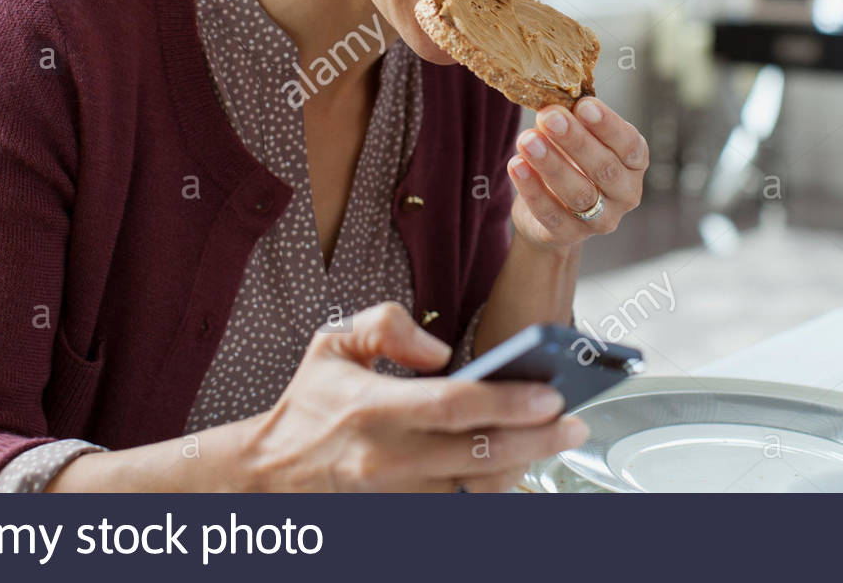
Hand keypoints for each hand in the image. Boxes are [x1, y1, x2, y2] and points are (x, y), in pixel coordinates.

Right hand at [233, 302, 588, 491]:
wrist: (268, 474)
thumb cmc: (309, 406)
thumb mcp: (332, 342)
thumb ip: (387, 326)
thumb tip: (439, 350)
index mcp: (372, 409)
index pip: (453, 407)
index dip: (508, 402)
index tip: (550, 395)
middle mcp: (387, 459)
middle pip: (479, 456)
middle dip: (537, 440)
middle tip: (574, 423)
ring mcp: (397, 496)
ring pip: (477, 489)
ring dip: (522, 468)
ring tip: (550, 441)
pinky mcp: (402, 516)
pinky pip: (460, 508)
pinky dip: (491, 493)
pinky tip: (517, 471)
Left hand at [507, 96, 647, 249]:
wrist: (552, 211)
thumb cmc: (571, 162)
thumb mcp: (579, 138)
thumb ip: (573, 120)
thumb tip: (554, 99)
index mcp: (634, 164)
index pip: (630, 145)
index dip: (608, 125)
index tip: (583, 105)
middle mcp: (625, 194)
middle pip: (604, 168)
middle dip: (575, 140)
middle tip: (549, 116)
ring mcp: (600, 220)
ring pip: (579, 192)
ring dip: (551, 164)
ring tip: (527, 140)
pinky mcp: (569, 235)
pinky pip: (550, 213)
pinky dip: (532, 188)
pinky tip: (516, 165)